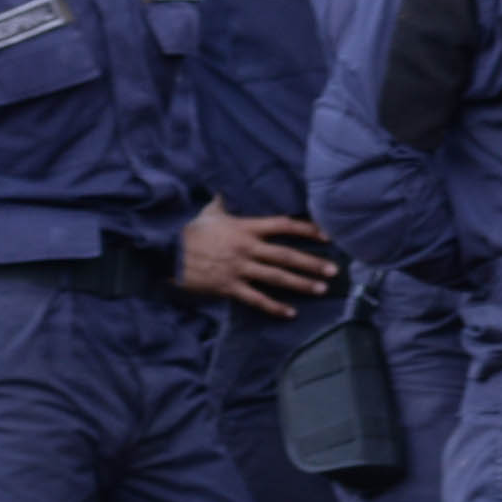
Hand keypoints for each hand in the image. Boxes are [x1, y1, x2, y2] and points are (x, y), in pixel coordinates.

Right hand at [179, 207, 340, 315]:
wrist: (166, 250)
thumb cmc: (190, 230)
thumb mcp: (210, 211)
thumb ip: (225, 202)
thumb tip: (227, 188)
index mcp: (246, 227)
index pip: (283, 226)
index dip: (307, 229)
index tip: (327, 235)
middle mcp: (247, 248)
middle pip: (286, 255)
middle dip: (312, 262)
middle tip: (335, 270)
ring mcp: (239, 269)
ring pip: (276, 278)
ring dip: (301, 284)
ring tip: (321, 289)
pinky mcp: (229, 287)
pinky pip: (256, 299)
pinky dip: (274, 307)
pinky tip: (290, 313)